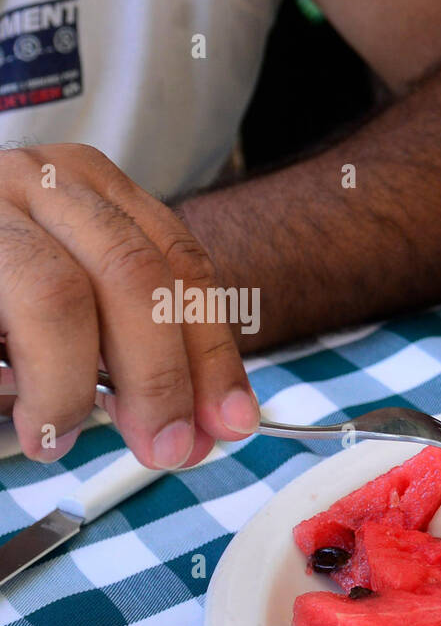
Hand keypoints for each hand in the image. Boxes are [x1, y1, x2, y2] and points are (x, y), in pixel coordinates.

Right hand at [0, 144, 258, 465]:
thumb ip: (134, 353)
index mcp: (89, 186)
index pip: (182, 266)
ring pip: (58, 295)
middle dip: (164, 378)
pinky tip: (31, 419)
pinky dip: (31, 384)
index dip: (214, 351)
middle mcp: (34, 177)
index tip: (233, 421)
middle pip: (135, 277)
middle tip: (169, 448)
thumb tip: (202, 427)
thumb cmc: (4, 300)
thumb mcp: (77, 310)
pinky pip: (3, 320)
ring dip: (75, 386)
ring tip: (62, 435)